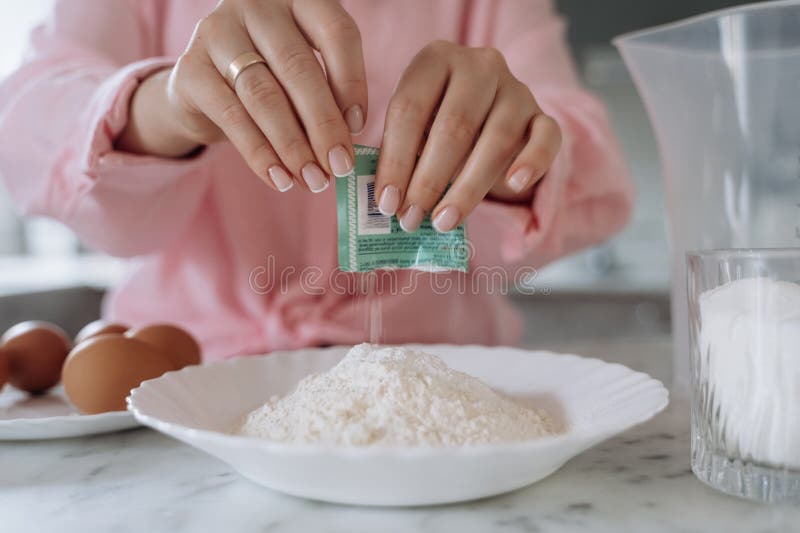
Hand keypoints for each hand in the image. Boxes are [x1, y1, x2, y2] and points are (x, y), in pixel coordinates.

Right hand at [117, 0, 366, 192]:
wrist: (202, 89)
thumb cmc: (271, 80)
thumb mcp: (304, 77)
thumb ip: (328, 97)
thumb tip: (349, 146)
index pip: (336, 33)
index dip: (353, 82)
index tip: (359, 127)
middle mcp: (256, 6)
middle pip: (298, 68)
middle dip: (323, 125)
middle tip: (339, 167)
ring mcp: (218, 33)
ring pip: (264, 95)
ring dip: (293, 146)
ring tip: (313, 180)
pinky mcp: (190, 69)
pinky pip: (231, 117)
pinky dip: (260, 154)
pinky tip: (280, 179)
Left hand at [374, 41, 561, 231]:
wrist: (486, 117)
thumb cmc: (437, 126)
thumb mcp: (413, 130)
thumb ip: (398, 153)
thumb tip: (385, 199)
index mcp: (435, 59)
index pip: (409, 108)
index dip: (395, 160)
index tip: (386, 202)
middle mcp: (479, 65)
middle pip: (454, 126)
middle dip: (428, 180)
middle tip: (411, 218)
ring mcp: (516, 89)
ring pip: (496, 140)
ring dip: (468, 188)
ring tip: (443, 221)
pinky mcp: (543, 116)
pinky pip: (546, 139)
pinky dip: (532, 162)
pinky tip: (514, 185)